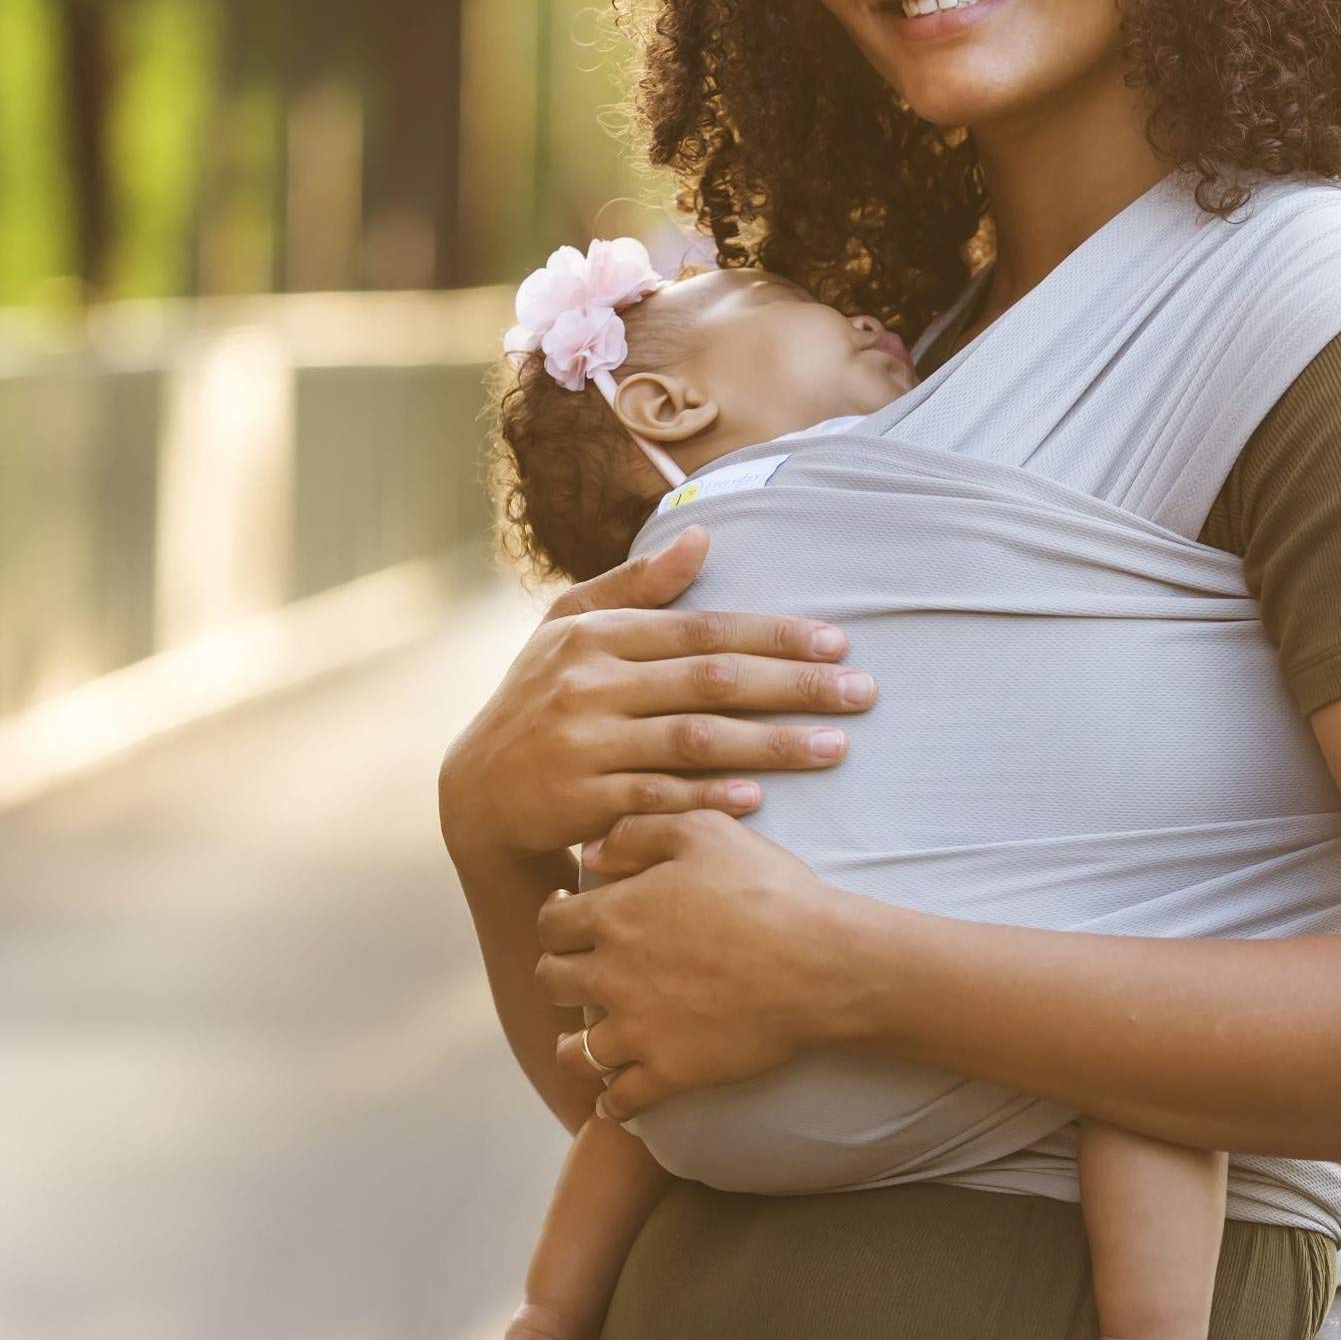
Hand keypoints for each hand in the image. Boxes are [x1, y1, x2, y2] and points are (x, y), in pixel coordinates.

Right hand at [438, 524, 878, 863]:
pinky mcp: (579, 801)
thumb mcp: (569, 629)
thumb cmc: (541, 699)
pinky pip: (656, 797)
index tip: (837, 642)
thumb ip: (636, 586)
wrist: (477, 792)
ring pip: (695, 741)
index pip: (702, 629)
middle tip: (862, 693)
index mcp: (596, 635)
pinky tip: (758, 800)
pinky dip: (708, 797)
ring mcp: (584, 744)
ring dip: (772, 744)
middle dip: (795, 686)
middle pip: (712, 681)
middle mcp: (590, 683)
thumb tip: (702, 538)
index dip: (774, 635)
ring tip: (836, 747)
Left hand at [536, 810, 854, 1118]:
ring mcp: (639, 1029)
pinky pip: (621, 1100)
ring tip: (587, 1041)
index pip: (550, 924)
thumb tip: (591, 852)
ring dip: (575, 1044)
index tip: (568, 923)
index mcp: (615, 915)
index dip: (556, 920)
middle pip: (552, 983)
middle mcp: (613, 975)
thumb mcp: (705, 833)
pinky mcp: (670, 1073)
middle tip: (577, 973)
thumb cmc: (768, 890)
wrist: (820, 963)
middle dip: (559, 976)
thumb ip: (640, 833)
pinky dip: (612, 1102)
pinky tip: (617, 1098)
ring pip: (574, 1050)